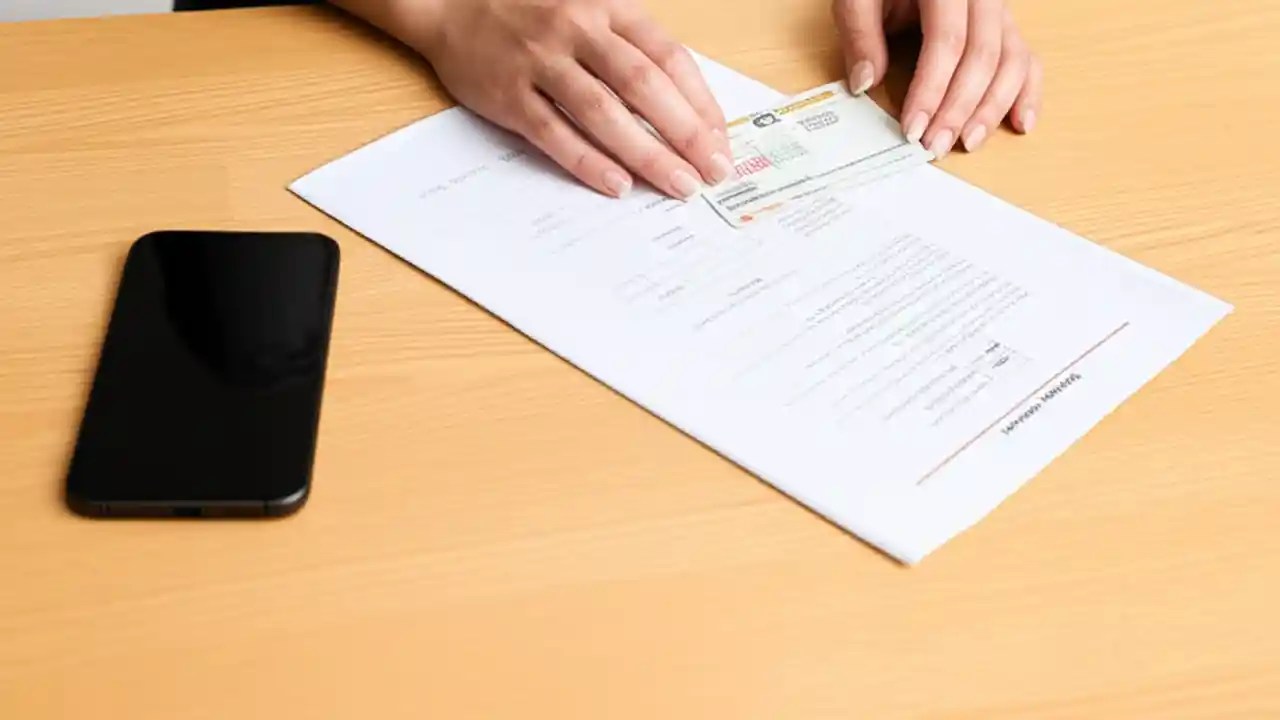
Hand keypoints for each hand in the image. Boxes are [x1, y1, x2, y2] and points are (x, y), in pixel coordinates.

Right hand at [388, 0, 732, 198]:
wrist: (449, 2)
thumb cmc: (531, 11)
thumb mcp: (589, 8)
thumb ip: (631, 47)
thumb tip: (684, 109)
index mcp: (608, 6)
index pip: (669, 58)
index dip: (701, 104)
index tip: (720, 142)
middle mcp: (578, 29)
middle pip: (644, 85)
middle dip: (686, 134)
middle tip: (712, 172)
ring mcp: (541, 61)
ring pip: (604, 112)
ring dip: (646, 153)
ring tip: (677, 184)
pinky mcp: (508, 94)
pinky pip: (556, 132)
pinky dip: (588, 160)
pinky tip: (617, 184)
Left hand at [833, 0, 1042, 157]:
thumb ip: (860, 33)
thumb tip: (865, 83)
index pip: (947, 41)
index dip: (932, 89)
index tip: (913, 128)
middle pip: (984, 56)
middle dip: (959, 108)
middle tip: (936, 145)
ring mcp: (998, 10)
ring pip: (1012, 60)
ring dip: (993, 108)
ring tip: (968, 142)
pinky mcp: (1004, 26)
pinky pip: (1027, 58)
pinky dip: (1027, 92)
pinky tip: (1020, 123)